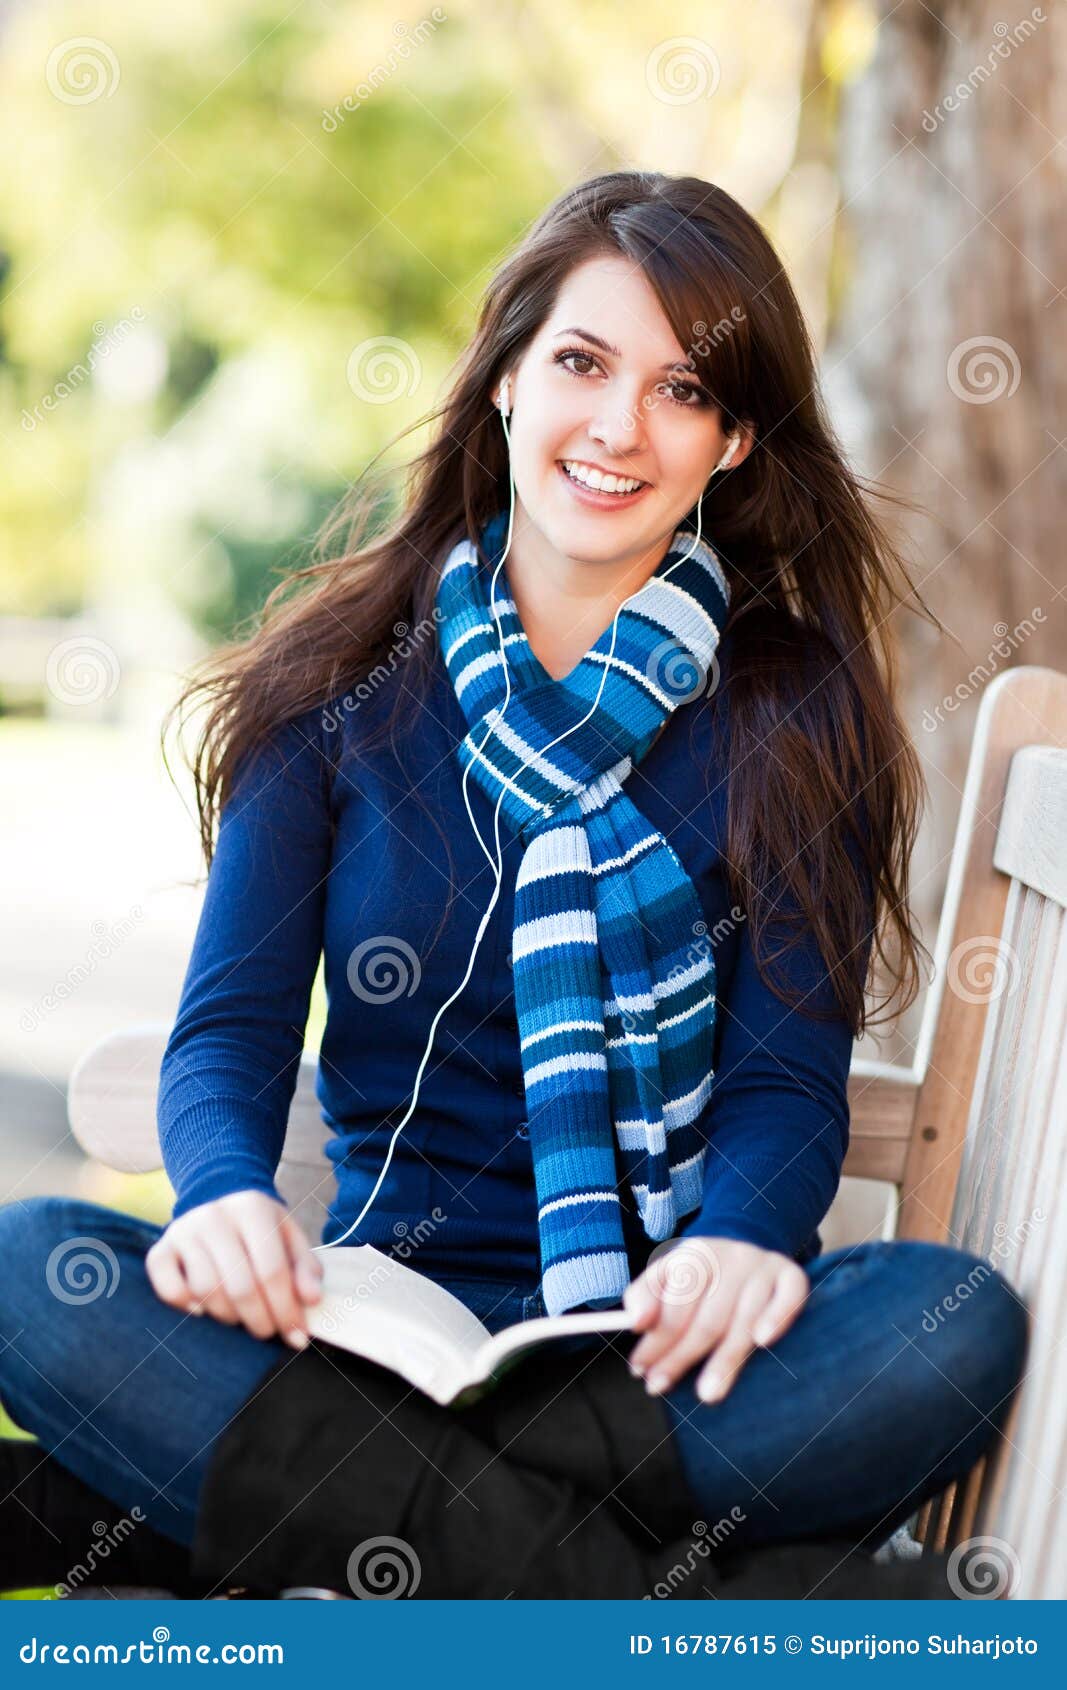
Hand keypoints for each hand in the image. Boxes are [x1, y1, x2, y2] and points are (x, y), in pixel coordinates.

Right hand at [145, 1189, 323, 1348]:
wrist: (219, 1203)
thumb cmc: (261, 1230)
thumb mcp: (290, 1239)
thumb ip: (306, 1269)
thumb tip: (312, 1301)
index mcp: (251, 1208)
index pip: (272, 1270)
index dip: (286, 1308)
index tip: (297, 1335)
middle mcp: (213, 1216)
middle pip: (239, 1285)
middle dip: (260, 1319)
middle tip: (269, 1332)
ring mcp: (183, 1232)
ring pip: (206, 1290)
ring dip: (228, 1316)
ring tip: (243, 1319)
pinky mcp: (160, 1249)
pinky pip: (168, 1288)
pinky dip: (185, 1306)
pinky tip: (203, 1311)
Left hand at [622, 1236, 807, 1402]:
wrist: (746, 1246)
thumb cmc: (699, 1276)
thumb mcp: (666, 1276)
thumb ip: (643, 1296)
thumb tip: (636, 1321)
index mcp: (697, 1253)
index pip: (676, 1302)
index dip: (656, 1338)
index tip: (640, 1369)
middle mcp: (733, 1257)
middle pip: (708, 1317)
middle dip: (682, 1356)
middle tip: (661, 1387)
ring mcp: (764, 1266)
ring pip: (744, 1318)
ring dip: (726, 1359)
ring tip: (707, 1394)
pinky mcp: (792, 1276)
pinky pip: (790, 1298)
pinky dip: (777, 1318)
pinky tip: (762, 1342)